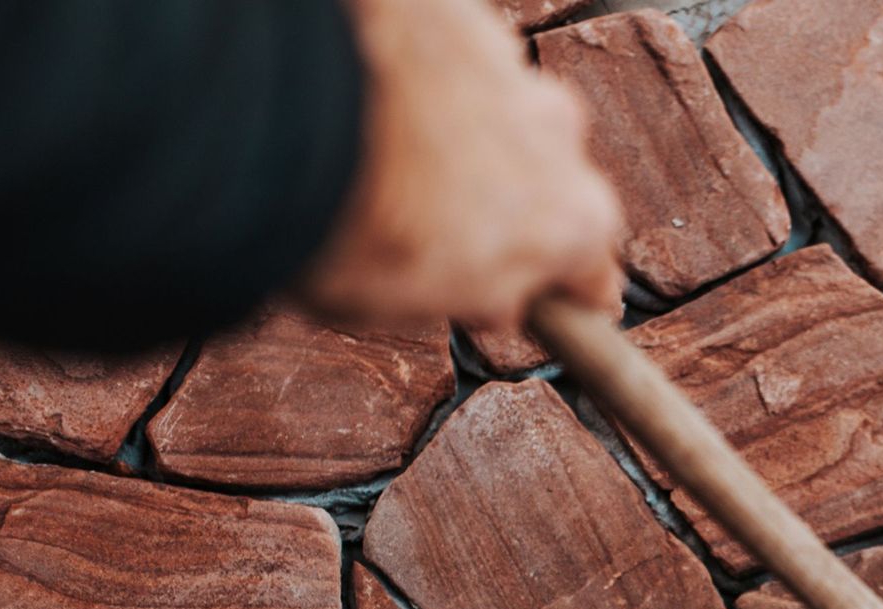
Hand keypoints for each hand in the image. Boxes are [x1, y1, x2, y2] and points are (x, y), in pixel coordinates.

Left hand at [299, 0, 623, 331]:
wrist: (286, 109)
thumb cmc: (352, 229)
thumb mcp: (413, 306)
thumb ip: (471, 292)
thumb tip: (489, 293)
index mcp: (573, 226)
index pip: (595, 275)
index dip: (559, 295)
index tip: (533, 303)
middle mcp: (562, 134)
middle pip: (551, 178)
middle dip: (506, 198)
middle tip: (438, 224)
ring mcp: (509, 63)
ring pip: (498, 107)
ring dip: (458, 131)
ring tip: (386, 153)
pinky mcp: (456, 10)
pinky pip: (443, 51)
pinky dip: (413, 73)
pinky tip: (362, 95)